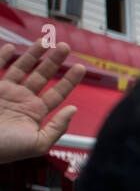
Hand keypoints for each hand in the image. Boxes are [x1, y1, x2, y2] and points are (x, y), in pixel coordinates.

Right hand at [0, 40, 85, 163]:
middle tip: (65, 47)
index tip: (80, 67)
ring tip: (45, 41)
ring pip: (22, 68)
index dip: (69, 80)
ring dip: (33, 54)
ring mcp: (5, 92)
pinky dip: (2, 57)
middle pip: (42, 76)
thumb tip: (73, 109)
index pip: (57, 93)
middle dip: (54, 61)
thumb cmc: (6, 149)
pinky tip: (11, 47)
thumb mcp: (39, 143)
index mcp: (35, 113)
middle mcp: (21, 100)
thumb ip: (58, 127)